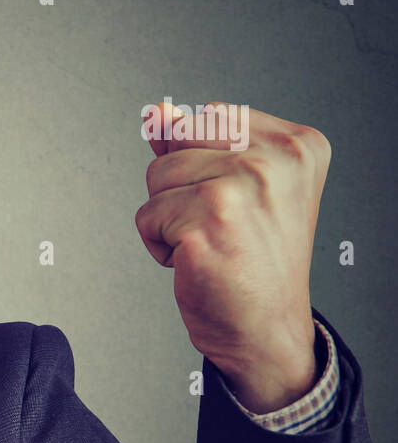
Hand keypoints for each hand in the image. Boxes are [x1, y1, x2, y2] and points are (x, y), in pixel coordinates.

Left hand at [135, 102, 328, 412]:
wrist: (265, 330)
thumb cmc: (251, 262)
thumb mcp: (235, 188)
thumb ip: (195, 144)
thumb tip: (156, 113)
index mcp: (296, 144)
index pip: (207, 117)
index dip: (202, 163)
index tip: (239, 203)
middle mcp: (277, 159)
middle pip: (177, 142)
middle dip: (180, 186)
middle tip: (222, 226)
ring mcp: (243, 186)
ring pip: (156, 177)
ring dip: (168, 216)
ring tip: (210, 243)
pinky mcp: (207, 219)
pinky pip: (146, 216)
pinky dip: (158, 244)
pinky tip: (198, 261)